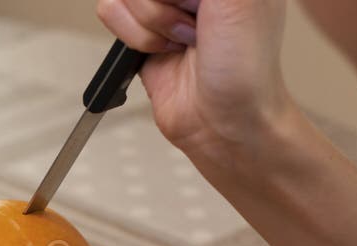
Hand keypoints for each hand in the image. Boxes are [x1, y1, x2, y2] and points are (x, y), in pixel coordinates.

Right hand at [97, 0, 292, 156]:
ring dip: (151, 21)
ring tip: (183, 40)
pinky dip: (134, 38)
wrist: (223, 123)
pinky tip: (164, 51)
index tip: (193, 5)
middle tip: (195, 18)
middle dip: (162, 0)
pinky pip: (111, 12)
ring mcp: (164, 3)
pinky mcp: (139, 29)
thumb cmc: (245, 66)